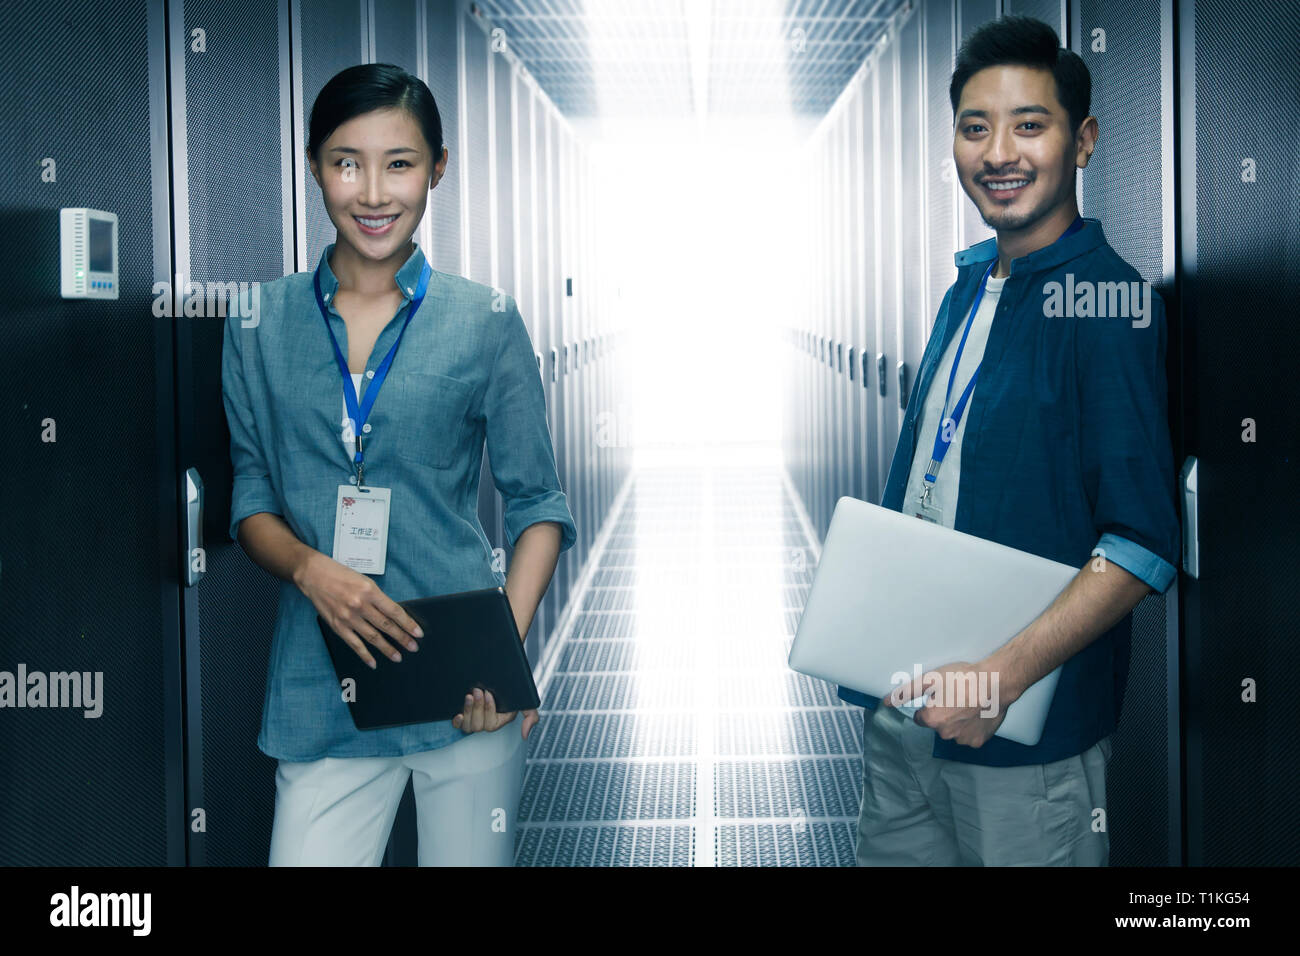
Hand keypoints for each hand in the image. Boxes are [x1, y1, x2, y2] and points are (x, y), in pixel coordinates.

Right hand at [294, 551, 422, 667]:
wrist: (314, 575)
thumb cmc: (341, 575)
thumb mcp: (365, 581)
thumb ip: (377, 598)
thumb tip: (393, 615)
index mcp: (370, 591)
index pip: (394, 611)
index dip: (408, 624)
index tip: (418, 633)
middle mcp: (360, 605)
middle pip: (386, 625)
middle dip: (402, 638)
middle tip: (413, 647)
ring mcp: (348, 617)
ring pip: (372, 637)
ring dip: (387, 649)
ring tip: (398, 656)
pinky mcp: (337, 625)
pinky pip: (354, 644)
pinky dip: (365, 655)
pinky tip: (373, 662)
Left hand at [453, 687, 539, 740]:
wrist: (498, 677)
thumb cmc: (512, 692)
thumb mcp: (526, 702)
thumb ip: (531, 717)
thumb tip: (524, 735)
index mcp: (499, 721)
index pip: (492, 724)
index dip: (488, 710)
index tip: (489, 693)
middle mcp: (485, 722)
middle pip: (478, 726)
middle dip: (477, 708)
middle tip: (478, 691)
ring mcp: (473, 720)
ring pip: (468, 726)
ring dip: (468, 711)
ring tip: (469, 696)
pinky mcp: (463, 715)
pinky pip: (458, 726)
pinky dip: (457, 722)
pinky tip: (459, 713)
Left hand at [880, 660, 1007, 747]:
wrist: (996, 682)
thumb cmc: (964, 678)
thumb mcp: (930, 679)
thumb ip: (906, 692)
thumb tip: (887, 702)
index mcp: (932, 720)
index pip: (921, 717)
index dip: (930, 705)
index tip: (941, 696)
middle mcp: (945, 734)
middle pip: (938, 725)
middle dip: (944, 713)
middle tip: (956, 697)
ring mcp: (963, 739)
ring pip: (954, 731)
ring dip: (958, 721)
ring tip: (968, 704)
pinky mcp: (978, 741)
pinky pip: (969, 736)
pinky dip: (971, 727)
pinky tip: (977, 713)